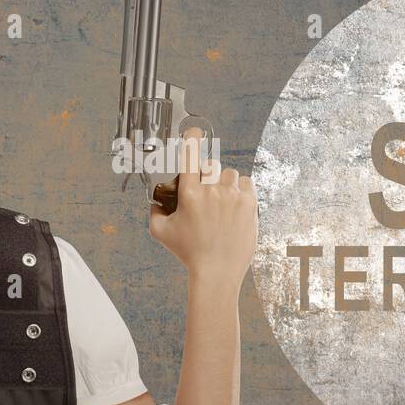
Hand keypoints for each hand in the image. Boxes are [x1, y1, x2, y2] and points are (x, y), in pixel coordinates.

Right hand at [148, 127, 257, 286]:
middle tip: (206, 194)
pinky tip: (234, 203)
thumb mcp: (160, 232)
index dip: (192, 138)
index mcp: (190, 194)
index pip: (191, 154)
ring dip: (224, 183)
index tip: (194, 131)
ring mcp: (233, 197)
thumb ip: (154, 211)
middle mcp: (212, 191)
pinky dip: (240, 190)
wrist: (217, 273)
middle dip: (207, 175)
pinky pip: (246, 183)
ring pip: (229, 174)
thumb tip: (156, 200)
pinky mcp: (250, 204)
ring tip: (221, 202)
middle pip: (211, 165)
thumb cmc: (188, 253)